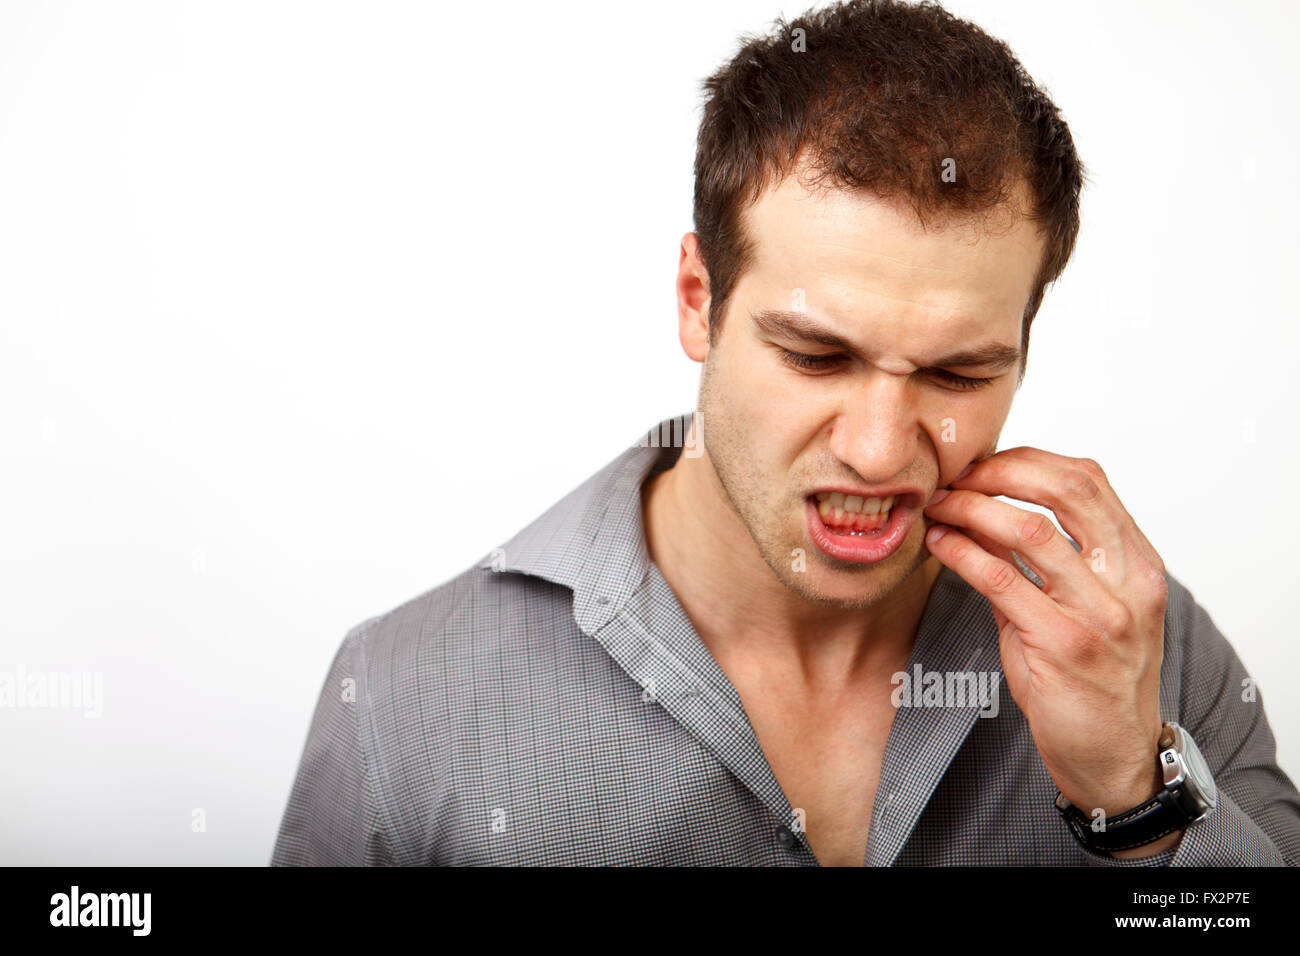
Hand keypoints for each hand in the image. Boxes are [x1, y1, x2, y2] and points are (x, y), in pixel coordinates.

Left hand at [922, 447, 1174, 853]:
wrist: (1114, 758)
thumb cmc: (1088, 681)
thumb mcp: (1073, 608)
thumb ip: (1036, 562)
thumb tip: (978, 510)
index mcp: (1138, 563)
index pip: (1088, 480)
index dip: (1027, 461)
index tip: (980, 465)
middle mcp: (1129, 581)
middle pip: (1067, 489)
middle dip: (999, 472)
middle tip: (954, 478)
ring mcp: (1102, 614)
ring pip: (1031, 530)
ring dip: (972, 508)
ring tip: (938, 506)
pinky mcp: (1067, 645)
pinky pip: (1004, 580)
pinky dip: (964, 553)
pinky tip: (940, 545)